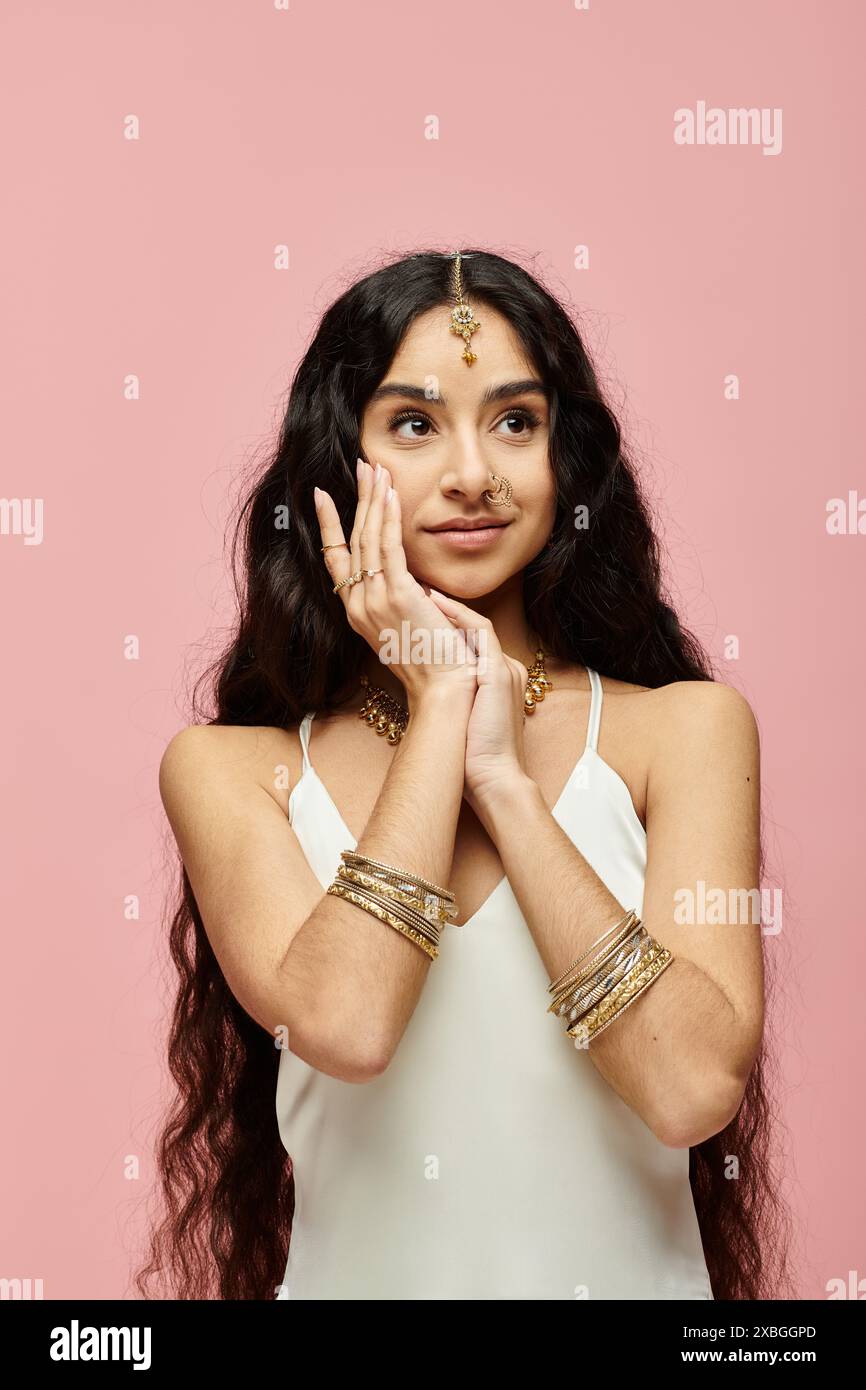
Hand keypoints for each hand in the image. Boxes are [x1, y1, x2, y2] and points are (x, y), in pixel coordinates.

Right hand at [314, 459, 478, 709]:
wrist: (443, 691)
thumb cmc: (432, 666)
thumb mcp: (405, 630)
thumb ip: (400, 604)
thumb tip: (413, 586)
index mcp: (357, 613)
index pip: (335, 558)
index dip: (330, 524)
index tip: (325, 495)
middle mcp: (358, 605)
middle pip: (352, 540)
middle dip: (357, 499)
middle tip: (362, 466)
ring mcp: (375, 600)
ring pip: (368, 538)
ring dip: (373, 499)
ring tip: (376, 468)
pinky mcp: (398, 595)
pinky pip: (389, 547)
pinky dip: (389, 518)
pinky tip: (390, 495)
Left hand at [423, 589, 530, 816]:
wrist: (495, 780)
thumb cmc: (474, 760)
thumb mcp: (462, 722)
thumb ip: (452, 702)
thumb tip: (423, 697)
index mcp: (497, 681)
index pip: (471, 643)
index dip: (445, 624)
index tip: (418, 612)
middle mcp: (504, 670)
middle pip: (473, 629)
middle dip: (444, 609)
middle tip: (415, 590)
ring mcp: (505, 669)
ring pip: (476, 625)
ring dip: (448, 605)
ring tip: (421, 589)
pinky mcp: (499, 673)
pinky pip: (479, 632)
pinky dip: (457, 615)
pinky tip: (433, 604)